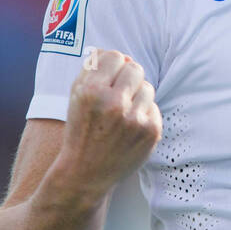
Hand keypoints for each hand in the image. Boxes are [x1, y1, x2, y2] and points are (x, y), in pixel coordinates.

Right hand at [58, 48, 161, 195]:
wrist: (86, 174)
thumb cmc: (81, 130)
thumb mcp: (76, 96)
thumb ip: (93, 68)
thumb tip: (120, 55)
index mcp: (92, 92)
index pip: (115, 56)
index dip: (112, 65)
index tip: (109, 75)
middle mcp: (114, 104)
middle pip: (135, 68)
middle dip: (127, 78)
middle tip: (118, 93)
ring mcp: (135, 119)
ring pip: (148, 87)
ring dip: (137, 96)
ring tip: (123, 113)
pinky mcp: (151, 132)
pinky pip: (154, 107)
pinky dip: (144, 113)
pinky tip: (130, 127)